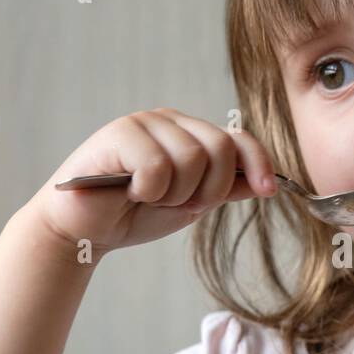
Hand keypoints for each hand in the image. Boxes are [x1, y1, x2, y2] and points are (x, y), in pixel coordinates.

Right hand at [28, 107, 276, 257]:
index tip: (269, 191)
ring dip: (174, 193)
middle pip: (221, 147)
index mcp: (191, 135)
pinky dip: (150, 190)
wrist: (85, 231)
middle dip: (208, 189)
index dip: (259, 163)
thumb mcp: (190, 204)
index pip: (238, 139)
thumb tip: (266, 182)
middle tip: (178, 203)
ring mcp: (145, 123)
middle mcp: (171, 122)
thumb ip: (224, 189)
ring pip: (192, 158)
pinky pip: (158, 165)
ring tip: (149, 198)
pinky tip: (130, 192)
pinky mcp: (120, 133)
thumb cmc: (132, 215)